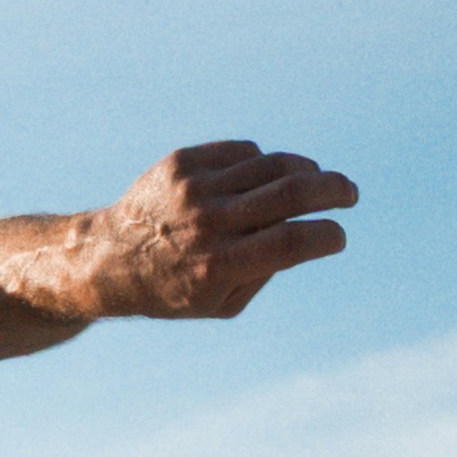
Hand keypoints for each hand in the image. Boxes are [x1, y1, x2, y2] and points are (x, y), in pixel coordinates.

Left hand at [81, 141, 357, 320]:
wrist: (107, 259)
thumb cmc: (173, 290)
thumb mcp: (222, 304)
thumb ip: (267, 272)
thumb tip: (309, 234)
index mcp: (218, 267)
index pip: (293, 242)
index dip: (327, 235)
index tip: (338, 236)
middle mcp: (207, 224)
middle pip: (291, 193)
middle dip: (333, 190)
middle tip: (350, 193)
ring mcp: (194, 188)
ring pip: (271, 164)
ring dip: (306, 170)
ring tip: (318, 180)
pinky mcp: (183, 162)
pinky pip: (243, 152)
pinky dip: (266, 162)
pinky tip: (268, 176)